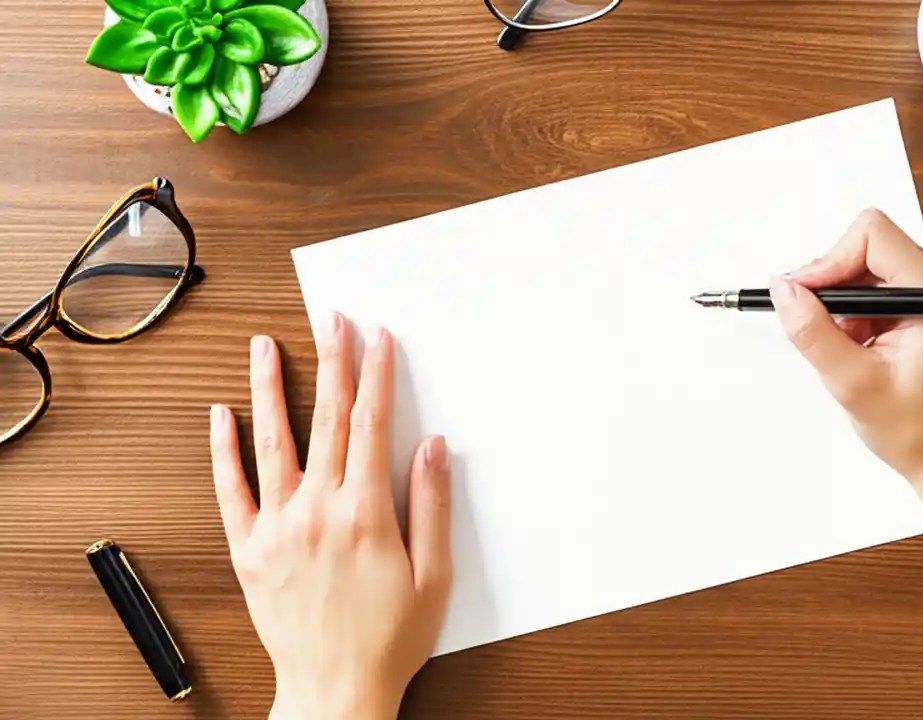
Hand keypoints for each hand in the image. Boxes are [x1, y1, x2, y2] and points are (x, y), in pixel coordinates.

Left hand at [208, 317, 451, 719]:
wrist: (335, 691)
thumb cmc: (390, 639)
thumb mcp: (434, 575)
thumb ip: (432, 505)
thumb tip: (433, 446)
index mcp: (366, 513)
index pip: (372, 425)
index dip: (376, 375)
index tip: (377, 338)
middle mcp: (317, 510)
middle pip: (328, 420)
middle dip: (333, 362)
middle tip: (332, 320)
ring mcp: (278, 528)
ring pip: (273, 442)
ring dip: (271, 389)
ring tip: (266, 347)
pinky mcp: (249, 550)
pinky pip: (231, 490)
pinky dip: (224, 450)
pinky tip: (222, 415)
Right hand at [770, 209, 922, 490]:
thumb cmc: (921, 431)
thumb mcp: (852, 383)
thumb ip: (812, 331)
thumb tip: (783, 289)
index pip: (872, 235)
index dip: (829, 261)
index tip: (805, 297)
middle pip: (871, 247)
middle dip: (838, 289)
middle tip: (827, 335)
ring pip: (874, 266)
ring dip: (850, 304)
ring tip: (853, 350)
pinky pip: (886, 285)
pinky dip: (865, 313)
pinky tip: (868, 348)